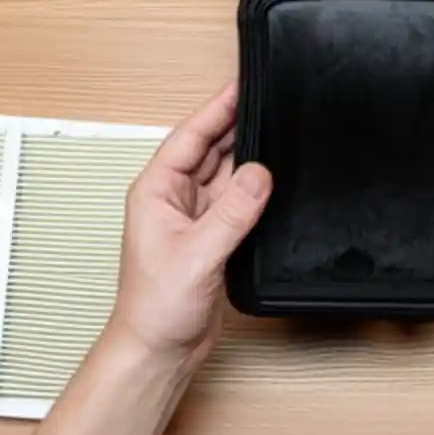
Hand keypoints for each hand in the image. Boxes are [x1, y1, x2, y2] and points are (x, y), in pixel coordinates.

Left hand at [109, 82, 271, 365]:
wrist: (159, 350)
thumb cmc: (155, 308)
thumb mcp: (197, 255)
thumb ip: (232, 213)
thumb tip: (259, 173)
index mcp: (155, 191)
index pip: (190, 136)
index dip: (217, 108)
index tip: (241, 84)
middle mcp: (174, 199)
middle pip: (210, 149)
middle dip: (238, 126)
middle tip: (270, 101)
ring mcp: (194, 218)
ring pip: (227, 174)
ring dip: (249, 159)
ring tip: (278, 134)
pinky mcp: (213, 237)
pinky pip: (238, 202)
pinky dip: (255, 190)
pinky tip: (274, 181)